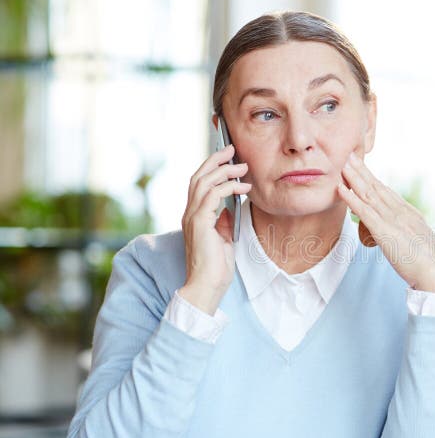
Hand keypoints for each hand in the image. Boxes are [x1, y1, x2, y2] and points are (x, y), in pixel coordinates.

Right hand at [178, 144, 250, 314]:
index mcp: (194, 216)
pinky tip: (242, 187)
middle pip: (198, 176)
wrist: (207, 287)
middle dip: (215, 160)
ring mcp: (192, 218)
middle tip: (232, 150)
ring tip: (241, 166)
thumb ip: (222, 222)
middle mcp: (190, 214)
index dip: (212, 167)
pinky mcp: (199, 224)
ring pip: (204, 182)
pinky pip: (212, 196)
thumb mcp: (222, 239)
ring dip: (224, 171)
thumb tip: (228, 208)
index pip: (199, 184)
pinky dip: (228, 188)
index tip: (228, 158)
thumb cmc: (215, 268)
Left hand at [338, 152, 434, 292]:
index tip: (363, 168)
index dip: (373, 179)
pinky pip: (364, 211)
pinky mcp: (385, 231)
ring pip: (369, 194)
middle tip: (350, 156)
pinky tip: (341, 188)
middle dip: (362, 171)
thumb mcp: (416, 245)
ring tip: (343, 164)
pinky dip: (351, 198)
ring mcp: (393, 220)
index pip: (387, 193)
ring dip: (354, 178)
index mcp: (409, 214)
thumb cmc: (428, 266)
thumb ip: (405, 237)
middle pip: (377, 188)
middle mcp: (401, 212)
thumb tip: (395, 237)